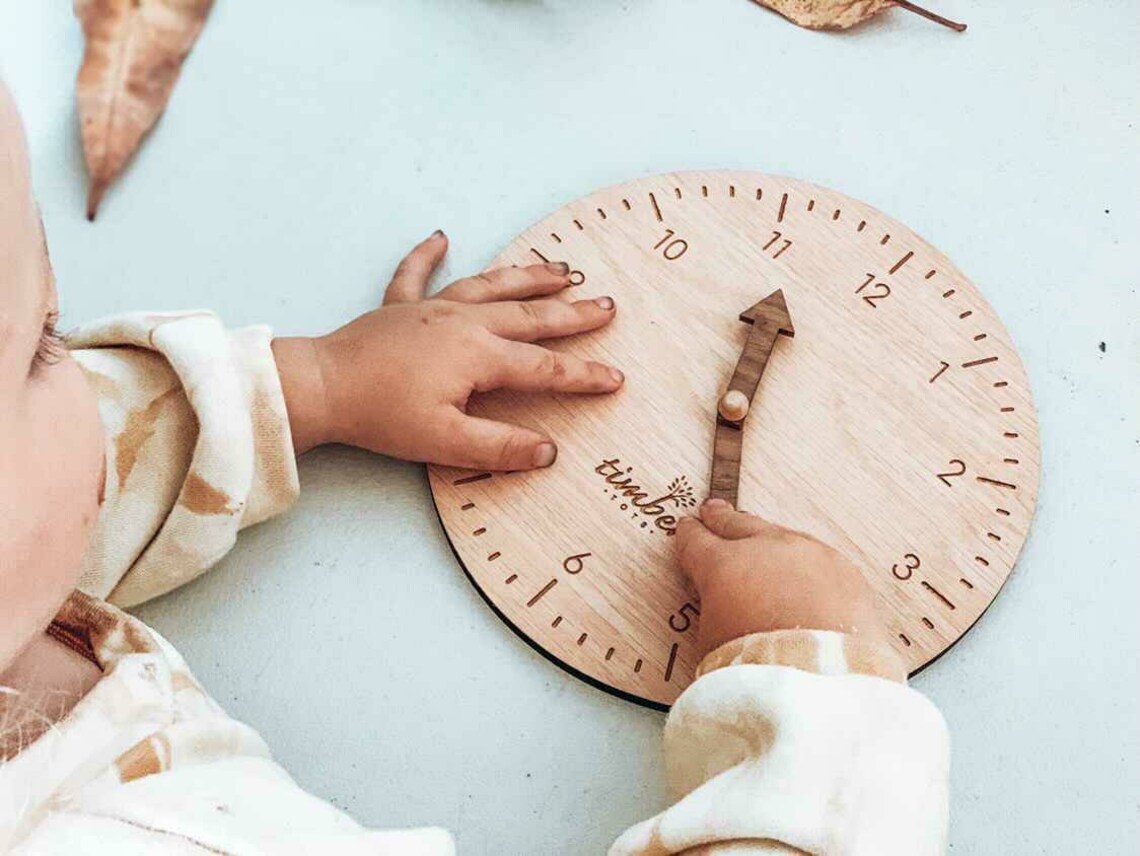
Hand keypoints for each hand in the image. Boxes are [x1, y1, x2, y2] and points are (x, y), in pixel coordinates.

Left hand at [272, 231, 622, 466]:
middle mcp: (463, 322)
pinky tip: (441, 236)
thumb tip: (547, 450)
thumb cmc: (381, 416)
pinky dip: (429, 254)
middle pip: (529, 315)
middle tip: (606, 305)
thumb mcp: (445, 442)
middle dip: (572, 312)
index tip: (615, 378)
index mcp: (479, 355)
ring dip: (526, 276)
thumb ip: (500, 447)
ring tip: (559, 269)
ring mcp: (431, 309)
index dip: (583, 375)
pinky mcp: (399, 308)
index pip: (544, 367)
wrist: (322, 387)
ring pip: (490, 285)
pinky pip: (417, 273)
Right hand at [676, 499, 891, 658]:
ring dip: (769, 539)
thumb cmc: (759, 669)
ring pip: (783, 536)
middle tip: (713, 510)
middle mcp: (766, 549)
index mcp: (724, 566)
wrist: (821, 681)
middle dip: (722, 518)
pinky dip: (809, 566)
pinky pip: (820, 560)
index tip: (688, 528)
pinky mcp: (845, 571)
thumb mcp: (712, 642)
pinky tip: (807, 574)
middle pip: (738, 524)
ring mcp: (809, 555)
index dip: (689, 535)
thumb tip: (724, 607)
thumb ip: (715, 611)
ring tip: (763, 541)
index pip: (697, 541)